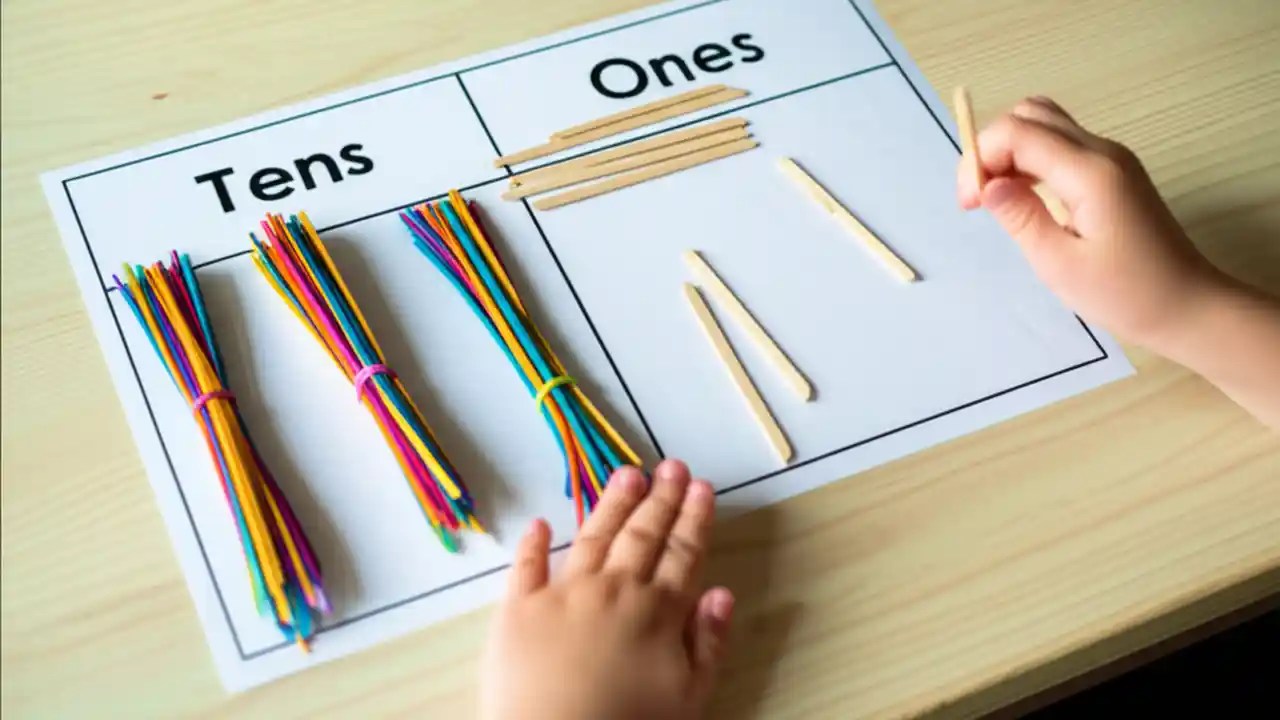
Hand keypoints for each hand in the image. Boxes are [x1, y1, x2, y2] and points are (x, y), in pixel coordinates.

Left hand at [480, 460, 733, 719]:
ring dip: (612, 504)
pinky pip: (526, 566)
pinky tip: (541, 522)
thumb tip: (721, 593)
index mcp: (656, 611)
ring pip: (593, 537)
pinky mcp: (517, 609)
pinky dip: (533, 543)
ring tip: (626, 475)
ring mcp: (563, 594)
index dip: (694, 519)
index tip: (702, 487)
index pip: (682, 554)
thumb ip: (707, 643)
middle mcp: (613, 590)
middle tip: (672, 465)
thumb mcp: (688, 698)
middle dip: (661, 498)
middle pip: (642, 535)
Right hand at [957, 96, 1223, 348]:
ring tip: (998, 198)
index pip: (1018, 132)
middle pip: (1031, 114)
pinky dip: (1031, 160)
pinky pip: (1061, 145)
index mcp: (1090, 173)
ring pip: (1046, 124)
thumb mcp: (1059, 264)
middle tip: (980, 197)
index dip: (980, 158)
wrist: (1187, 304)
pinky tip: (1023, 197)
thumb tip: (987, 185)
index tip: (969, 204)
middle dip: (992, 147)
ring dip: (1010, 151)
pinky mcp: (1113, 170)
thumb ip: (1020, 217)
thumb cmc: (1124, 294)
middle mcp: (1102, 151)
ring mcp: (1111, 157)